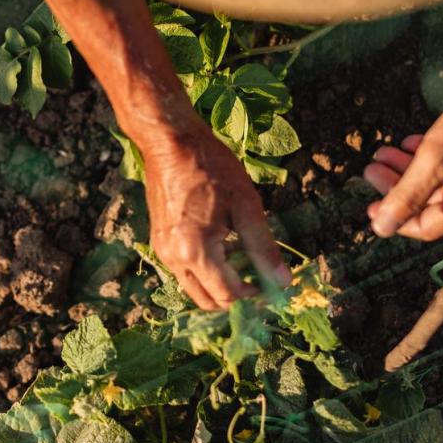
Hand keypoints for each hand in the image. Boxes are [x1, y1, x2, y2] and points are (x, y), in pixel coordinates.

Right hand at [144, 125, 290, 309]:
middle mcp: (174, 258)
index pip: (227, 295)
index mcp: (196, 251)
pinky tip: (223, 246)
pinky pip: (184, 270)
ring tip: (243, 260)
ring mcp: (162, 251)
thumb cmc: (211, 167)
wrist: (170, 141)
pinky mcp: (159, 241)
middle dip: (235, 298)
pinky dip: (205, 270)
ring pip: (194, 288)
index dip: (254, 296)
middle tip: (259, 281)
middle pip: (207, 300)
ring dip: (219, 285)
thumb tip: (283, 281)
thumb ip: (263, 248)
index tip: (273, 287)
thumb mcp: (246, 206)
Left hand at [363, 83, 442, 240]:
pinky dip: (423, 154)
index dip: (396, 220)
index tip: (371, 207)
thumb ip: (408, 195)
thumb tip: (382, 227)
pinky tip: (407, 141)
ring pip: (433, 178)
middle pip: (427, 201)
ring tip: (382, 152)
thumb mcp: (435, 161)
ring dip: (404, 167)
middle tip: (372, 170)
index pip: (426, 226)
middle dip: (396, 187)